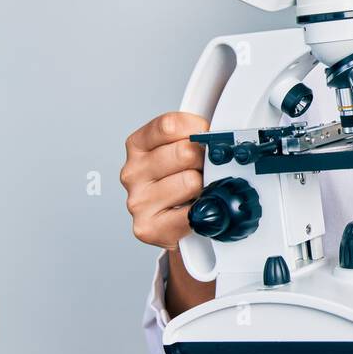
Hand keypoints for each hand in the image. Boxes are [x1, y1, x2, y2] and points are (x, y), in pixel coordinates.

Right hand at [120, 111, 209, 249]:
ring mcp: (138, 200)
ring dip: (204, 187)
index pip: (169, 125)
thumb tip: (220, 136)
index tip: (206, 138)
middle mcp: (133, 172)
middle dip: (204, 161)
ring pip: (190, 181)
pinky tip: (199, 211)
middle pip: (184, 152)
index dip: (197, 130)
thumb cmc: (183, 181)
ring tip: (198, 193)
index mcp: (138, 146)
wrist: (179, 223)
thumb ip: (196, 134)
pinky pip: (191, 213)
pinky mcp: (147, 228)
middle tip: (205, 171)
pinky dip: (204, 211)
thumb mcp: (185, 147)